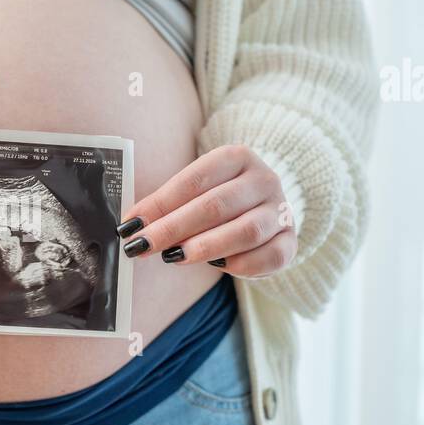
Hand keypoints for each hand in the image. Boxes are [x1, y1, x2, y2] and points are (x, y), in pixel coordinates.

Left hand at [116, 144, 295, 275]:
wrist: (266, 205)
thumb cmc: (221, 196)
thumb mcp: (196, 189)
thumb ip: (167, 204)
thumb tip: (132, 224)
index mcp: (237, 157)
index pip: (194, 180)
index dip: (160, 204)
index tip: (132, 225)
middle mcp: (263, 180)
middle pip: (216, 206)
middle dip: (173, 228)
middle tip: (143, 246)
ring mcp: (281, 210)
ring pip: (246, 231)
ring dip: (205, 247)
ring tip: (174, 257)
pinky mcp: (291, 240)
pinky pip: (270, 256)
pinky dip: (242, 265)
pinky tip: (217, 266)